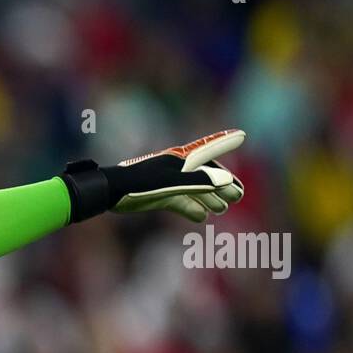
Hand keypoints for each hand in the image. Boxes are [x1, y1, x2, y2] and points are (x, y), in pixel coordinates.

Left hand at [62, 129, 245, 222]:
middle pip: (205, 174)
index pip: (209, 148)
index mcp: (181, 160)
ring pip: (194, 189)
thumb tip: (225, 181)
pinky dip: (190, 208)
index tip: (241, 134)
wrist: (110, 192)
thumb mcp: (171, 183)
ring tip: (223, 208)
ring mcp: (167, 182)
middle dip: (223, 183)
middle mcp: (176, 168)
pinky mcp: (157, 196)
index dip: (225, 141)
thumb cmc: (140, 184)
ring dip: (209, 198)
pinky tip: (200, 217)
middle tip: (239, 194)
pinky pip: (179, 201)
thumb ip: (198, 182)